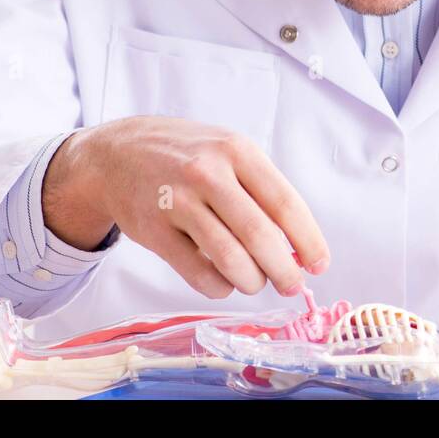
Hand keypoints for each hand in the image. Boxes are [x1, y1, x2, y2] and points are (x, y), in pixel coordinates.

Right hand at [43, 115, 328, 300]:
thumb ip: (262, 190)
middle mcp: (208, 173)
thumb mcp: (228, 152)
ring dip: (253, 281)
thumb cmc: (187, 156)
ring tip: (257, 282)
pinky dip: (219, 287)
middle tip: (293, 285)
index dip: (308, 239)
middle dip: (285, 269)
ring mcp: (177, 201)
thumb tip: (300, 244)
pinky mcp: (153, 231)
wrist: (117, 154)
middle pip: (259, 234)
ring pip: (229, 258)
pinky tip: (225, 282)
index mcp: (237, 151)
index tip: (321, 265)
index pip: (284, 203)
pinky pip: (197, 272)